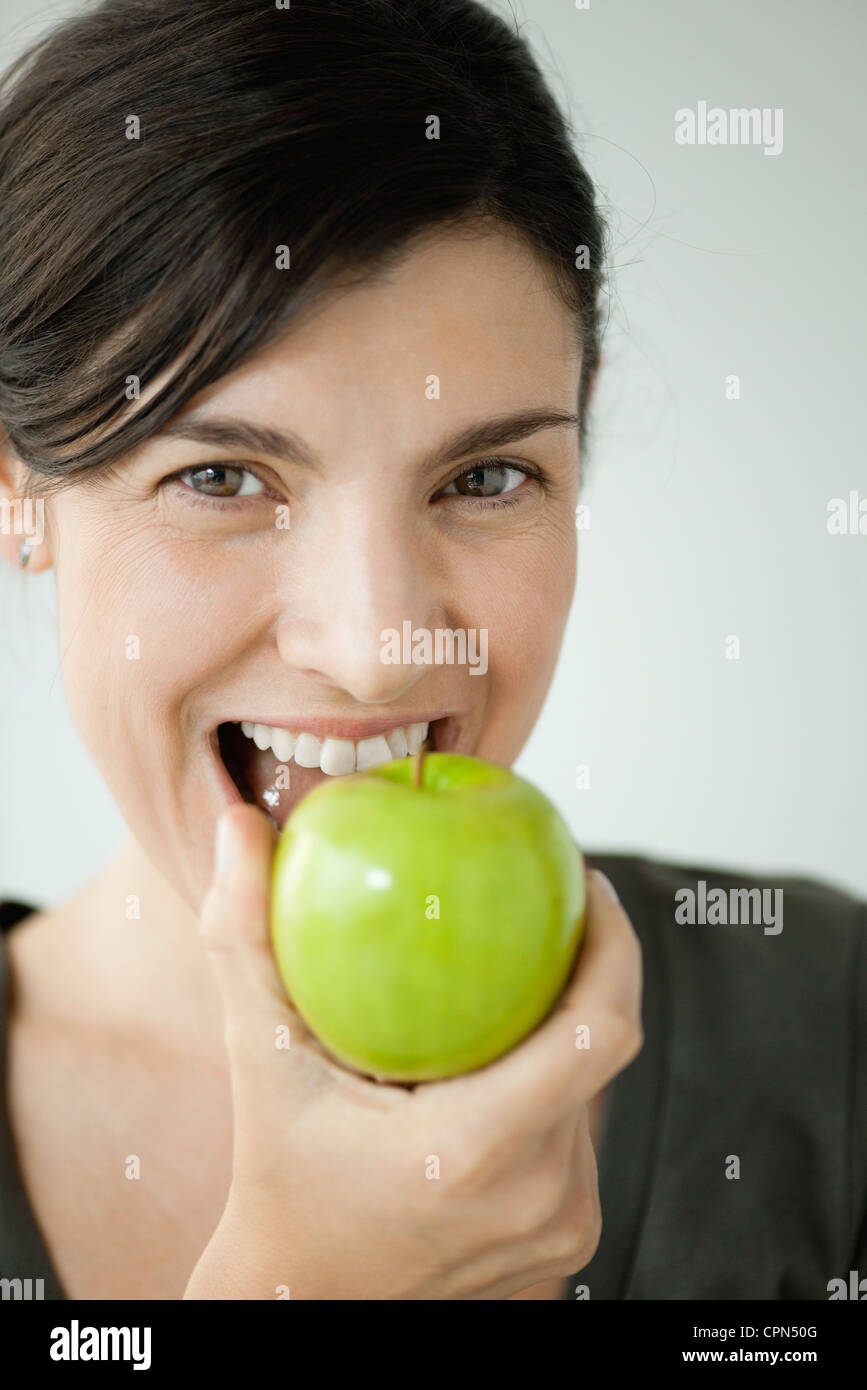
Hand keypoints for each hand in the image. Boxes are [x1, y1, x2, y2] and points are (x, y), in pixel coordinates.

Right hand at [182, 803, 643, 1299]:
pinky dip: (554, 1081)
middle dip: (593, 967)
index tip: (586, 882)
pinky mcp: (567, 1243)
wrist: (301, 1301)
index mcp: (477, 1151)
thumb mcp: (257, 1056)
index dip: (616, 945)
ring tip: (532, 965)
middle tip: (557, 901)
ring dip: (570, 1025)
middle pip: (604, 1052)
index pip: (598, 1030)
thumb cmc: (275, 1174)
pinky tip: (511, 1045)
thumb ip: (244, 939)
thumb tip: (239, 823)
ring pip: (593, 1093)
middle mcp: (539, 1197)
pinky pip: (579, 1134)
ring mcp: (562, 1228)